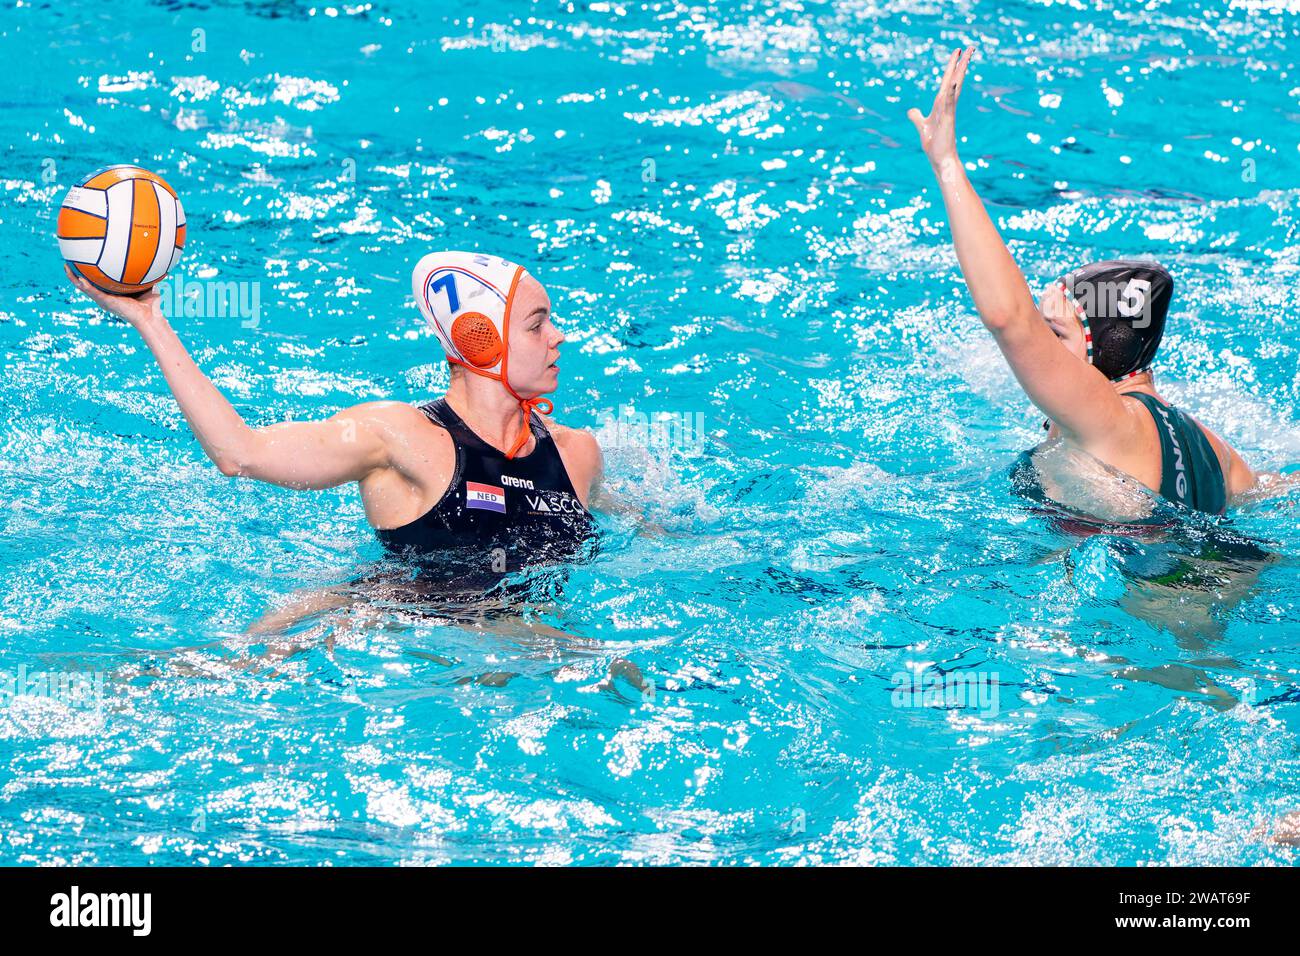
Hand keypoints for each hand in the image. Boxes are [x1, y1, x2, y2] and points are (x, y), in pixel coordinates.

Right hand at [65, 264, 163, 329]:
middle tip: (67, 262)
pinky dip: (86, 286)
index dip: (86, 273)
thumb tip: (151, 259)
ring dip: (74, 279)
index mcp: (110, 293)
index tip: (80, 261)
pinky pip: (94, 293)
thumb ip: (145, 273)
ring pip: (84, 289)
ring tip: (67, 268)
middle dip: (74, 274)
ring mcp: (104, 300)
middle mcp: (104, 297)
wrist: (151, 317)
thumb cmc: (150, 303)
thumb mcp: (147, 284)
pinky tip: (80, 278)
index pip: (95, 282)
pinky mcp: (107, 303)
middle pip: (84, 285)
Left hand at [908, 46, 974, 169]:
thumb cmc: (934, 144)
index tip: (958, 52)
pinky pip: (949, 103)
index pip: (948, 81)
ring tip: (967, 55)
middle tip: (970, 46)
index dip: (952, 67)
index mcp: (941, 104)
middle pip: (955, 79)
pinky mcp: (947, 119)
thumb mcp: (922, 126)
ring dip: (960, 71)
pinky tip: (954, 81)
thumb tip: (911, 110)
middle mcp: (947, 104)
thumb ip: (917, 117)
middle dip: (961, 63)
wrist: (940, 159)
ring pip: (955, 86)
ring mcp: (948, 111)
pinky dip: (950, 92)